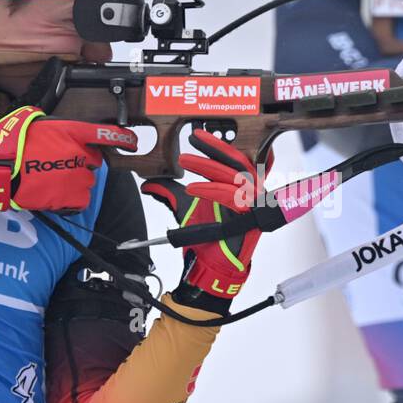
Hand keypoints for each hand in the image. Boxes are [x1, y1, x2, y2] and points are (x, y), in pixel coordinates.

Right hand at [0, 106, 136, 211]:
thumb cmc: (6, 145)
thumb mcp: (27, 119)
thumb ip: (47, 120)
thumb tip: (49, 120)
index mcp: (71, 132)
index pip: (105, 134)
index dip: (122, 138)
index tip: (132, 142)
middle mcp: (78, 154)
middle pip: (94, 160)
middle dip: (80, 162)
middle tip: (56, 163)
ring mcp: (76, 177)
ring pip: (86, 181)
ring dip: (74, 181)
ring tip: (49, 178)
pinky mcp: (69, 198)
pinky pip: (79, 200)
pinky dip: (69, 199)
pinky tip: (52, 193)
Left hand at [141, 129, 271, 303]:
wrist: (212, 266)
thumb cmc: (207, 238)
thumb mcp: (184, 208)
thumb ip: (170, 192)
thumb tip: (149, 183)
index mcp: (239, 187)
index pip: (232, 159)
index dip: (216, 145)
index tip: (196, 136)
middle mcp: (250, 194)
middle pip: (238, 161)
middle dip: (215, 147)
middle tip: (193, 138)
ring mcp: (253, 205)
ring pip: (235, 176)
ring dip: (208, 166)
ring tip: (185, 160)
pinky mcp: (251, 217)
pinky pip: (233, 198)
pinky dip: (212, 190)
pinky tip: (193, 187)